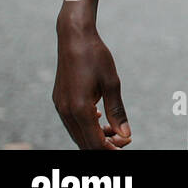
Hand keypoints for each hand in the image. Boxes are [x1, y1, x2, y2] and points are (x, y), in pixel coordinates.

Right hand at [53, 15, 131, 149]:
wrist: (74, 38)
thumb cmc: (96, 57)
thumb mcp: (112, 83)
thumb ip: (117, 111)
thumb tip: (126, 134)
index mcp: (79, 109)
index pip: (95, 143)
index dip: (112, 148)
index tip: (127, 143)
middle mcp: (66, 112)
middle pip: (85, 142)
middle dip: (105, 145)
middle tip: (125, 139)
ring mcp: (60, 107)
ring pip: (78, 134)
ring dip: (96, 137)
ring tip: (116, 130)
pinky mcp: (59, 102)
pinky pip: (73, 123)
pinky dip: (87, 127)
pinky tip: (101, 119)